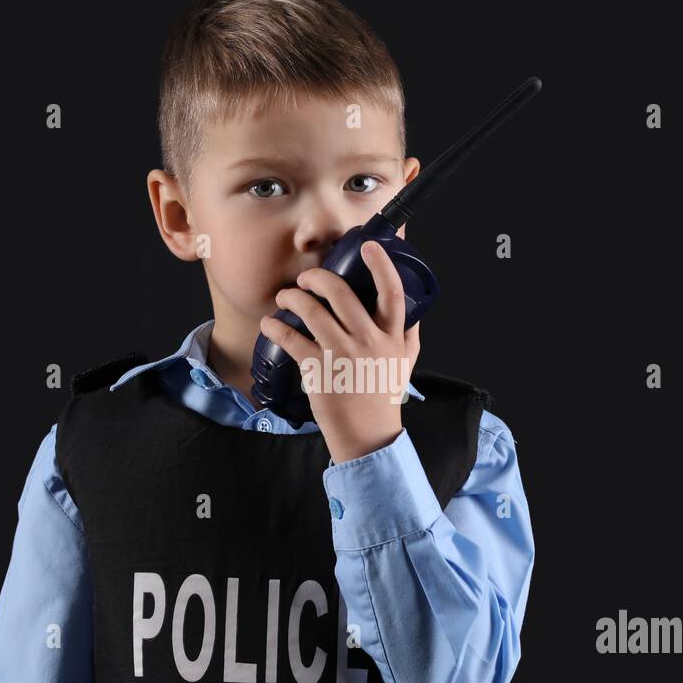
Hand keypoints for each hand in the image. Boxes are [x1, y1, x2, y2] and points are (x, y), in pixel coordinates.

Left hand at [260, 240, 420, 463]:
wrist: (368, 436)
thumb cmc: (383, 399)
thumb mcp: (405, 364)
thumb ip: (409, 336)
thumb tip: (411, 314)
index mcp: (391, 337)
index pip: (392, 293)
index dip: (381, 265)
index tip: (368, 246)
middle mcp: (369, 341)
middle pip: (341, 294)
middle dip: (317, 277)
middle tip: (306, 278)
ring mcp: (343, 355)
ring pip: (312, 311)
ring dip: (292, 297)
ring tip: (285, 297)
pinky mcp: (320, 370)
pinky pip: (292, 339)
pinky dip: (276, 327)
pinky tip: (270, 324)